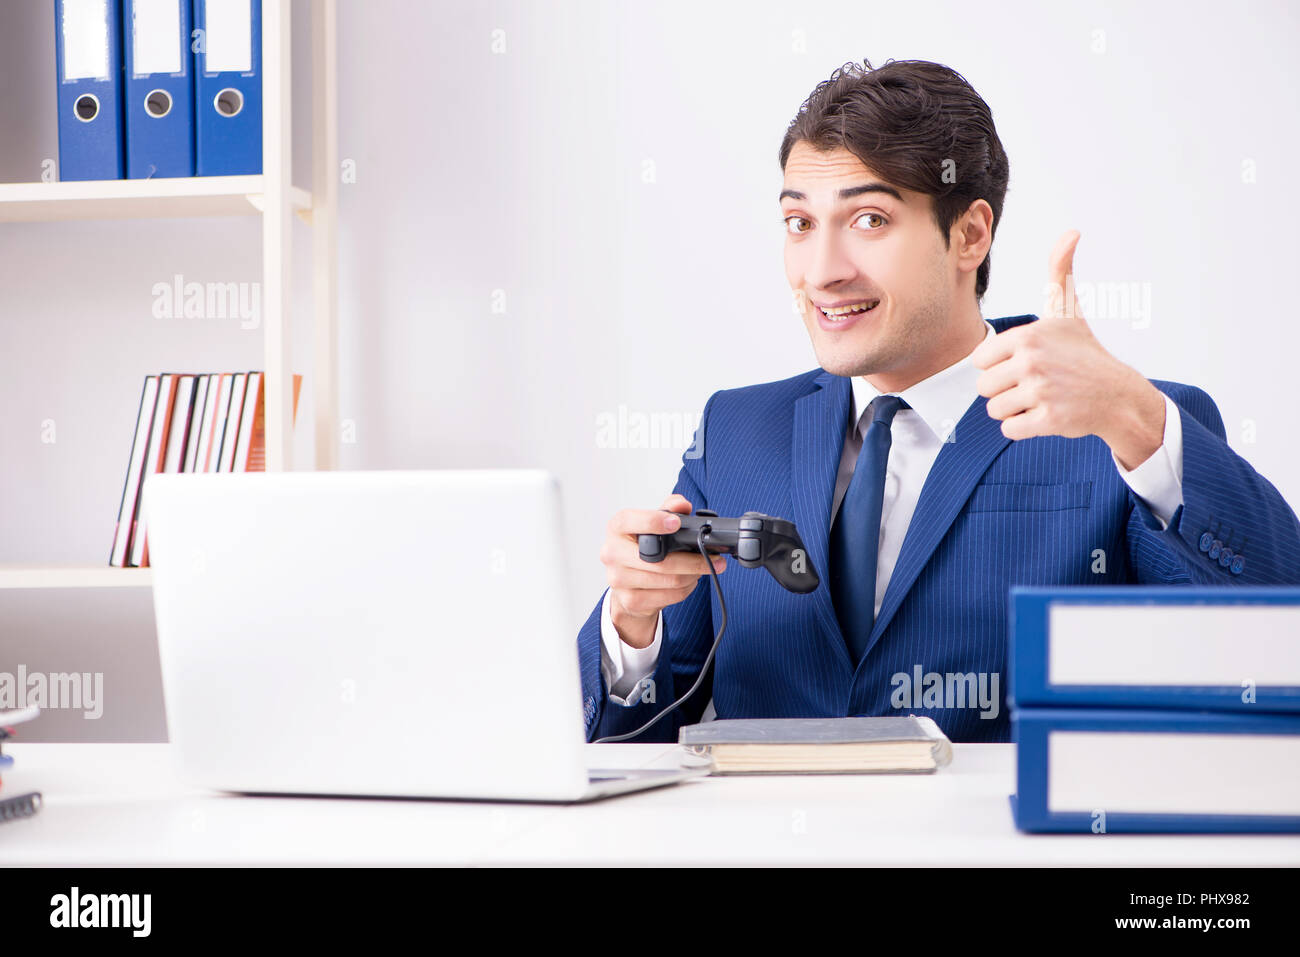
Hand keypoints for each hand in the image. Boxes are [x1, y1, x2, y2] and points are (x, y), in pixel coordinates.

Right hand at [600, 493, 725, 648]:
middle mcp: (612, 553)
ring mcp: (618, 579)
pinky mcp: (630, 600)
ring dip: (693, 575)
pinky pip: (668, 596)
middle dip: (693, 560)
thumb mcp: (650, 524)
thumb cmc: (638, 548)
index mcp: (617, 528)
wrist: (624, 583)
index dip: (655, 521)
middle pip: (660, 560)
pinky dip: (685, 590)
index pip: (631, 521)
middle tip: (714, 558)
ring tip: (701, 570)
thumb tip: (683, 504)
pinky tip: (688, 582)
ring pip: (669, 580)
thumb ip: (667, 509)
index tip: (676, 523)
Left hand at [971, 230, 1164, 467]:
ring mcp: (1040, 392)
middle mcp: (1032, 361)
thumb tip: (1072, 232)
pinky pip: (1009, 430)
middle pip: (983, 387)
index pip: (979, 361)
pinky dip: (1023, 427)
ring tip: (1041, 399)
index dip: (998, 365)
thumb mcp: (1069, 311)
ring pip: (994, 410)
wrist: (1118, 395)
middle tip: (1034, 384)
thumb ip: (1059, 273)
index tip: (1024, 363)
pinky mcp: (1048, 420)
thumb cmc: (1085, 353)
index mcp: (1027, 336)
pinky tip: (1045, 415)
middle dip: (1004, 390)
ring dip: (1014, 409)